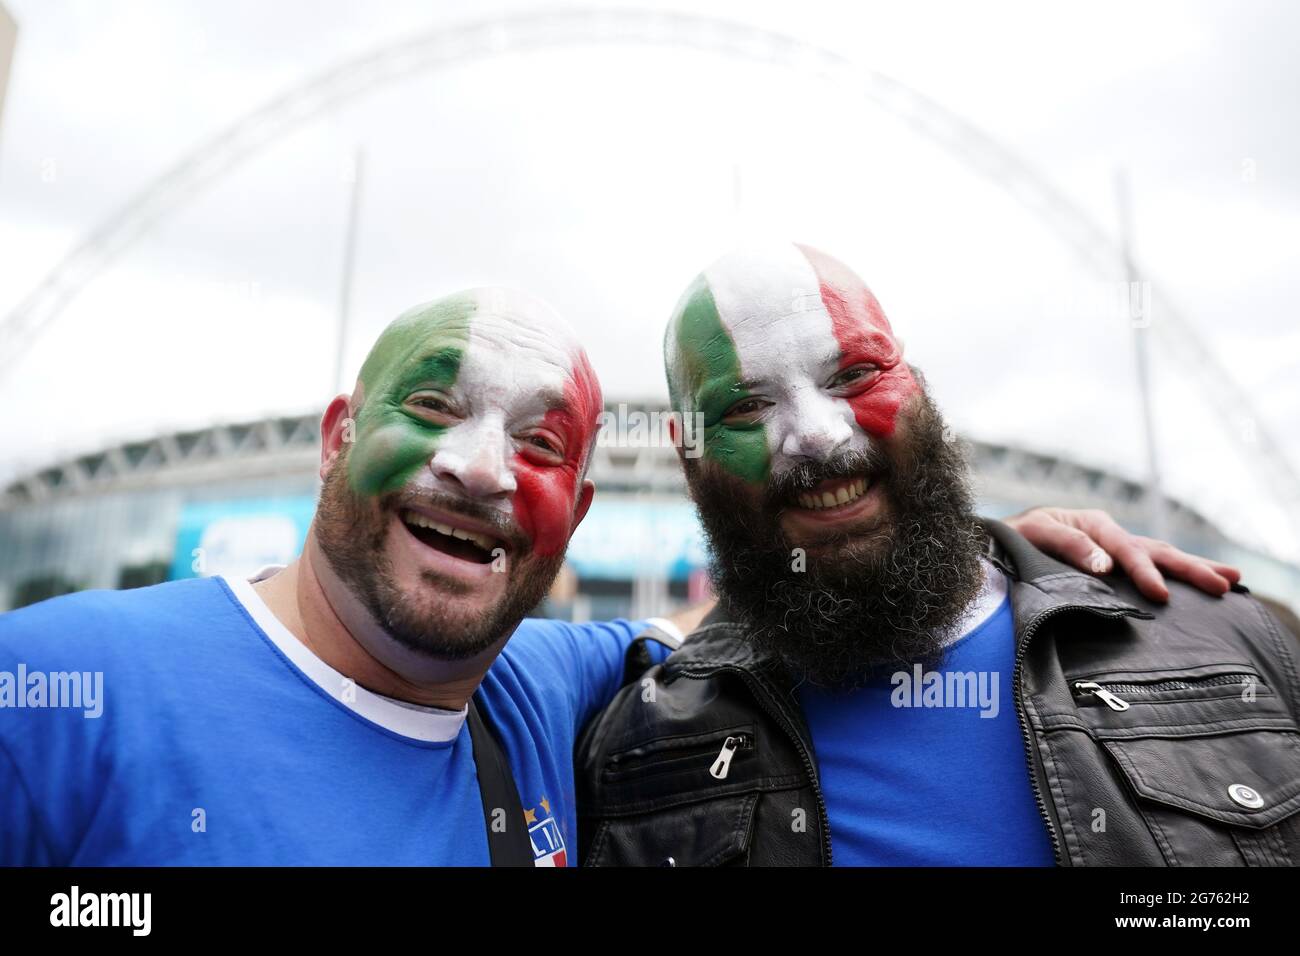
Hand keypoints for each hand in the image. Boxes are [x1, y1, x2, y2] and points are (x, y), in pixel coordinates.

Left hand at [1003, 506, 1241, 602]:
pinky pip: (1149, 567)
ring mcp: (1115, 549)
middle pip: (1156, 550)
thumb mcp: (1034, 534)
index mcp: (1094, 525)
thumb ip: (1067, 545)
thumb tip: (1105, 565)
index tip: (1160, 594)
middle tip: (1223, 583)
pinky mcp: (1114, 565)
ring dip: (1194, 569)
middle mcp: (1110, 535)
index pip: (1126, 550)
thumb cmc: (1015, 536)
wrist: (1002, 541)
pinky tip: (1198, 586)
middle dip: (1190, 568)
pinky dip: (1175, 575)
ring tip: (1229, 580)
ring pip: (1161, 557)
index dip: (1143, 571)